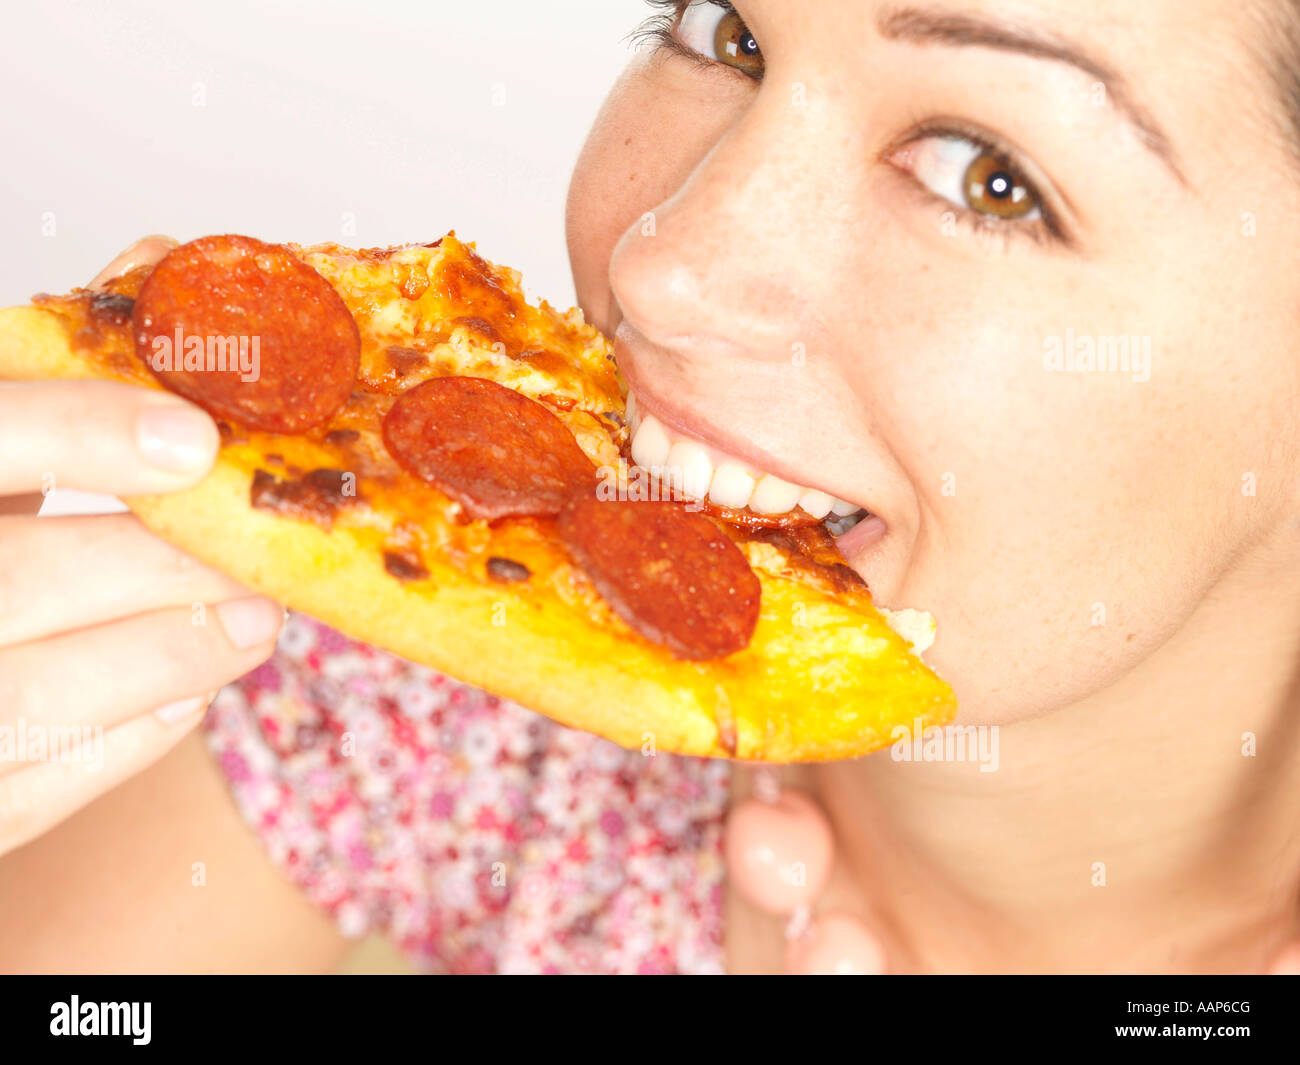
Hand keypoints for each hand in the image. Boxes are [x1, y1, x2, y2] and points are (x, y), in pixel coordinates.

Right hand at [0, 236, 283, 857]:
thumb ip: (57, 369)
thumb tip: (165, 261)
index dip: (75, 434)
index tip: (195, 439)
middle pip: (19, 583)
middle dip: (161, 567)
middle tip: (260, 552)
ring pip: (38, 700)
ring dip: (171, 653)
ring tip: (252, 616)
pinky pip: (36, 791)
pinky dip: (134, 734)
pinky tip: (186, 690)